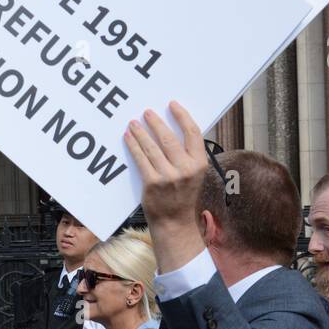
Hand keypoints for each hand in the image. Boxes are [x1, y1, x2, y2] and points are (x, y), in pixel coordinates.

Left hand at [124, 101, 209, 271]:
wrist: (175, 222)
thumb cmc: (183, 195)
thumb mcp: (194, 174)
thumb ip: (188, 155)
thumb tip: (174, 129)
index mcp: (200, 163)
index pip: (193, 133)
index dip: (182, 116)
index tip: (172, 105)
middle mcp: (186, 169)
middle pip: (169, 138)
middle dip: (156, 122)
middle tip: (147, 112)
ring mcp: (168, 176)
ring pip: (152, 147)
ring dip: (140, 132)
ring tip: (133, 123)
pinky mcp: (152, 183)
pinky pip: (141, 159)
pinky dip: (133, 146)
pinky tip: (128, 138)